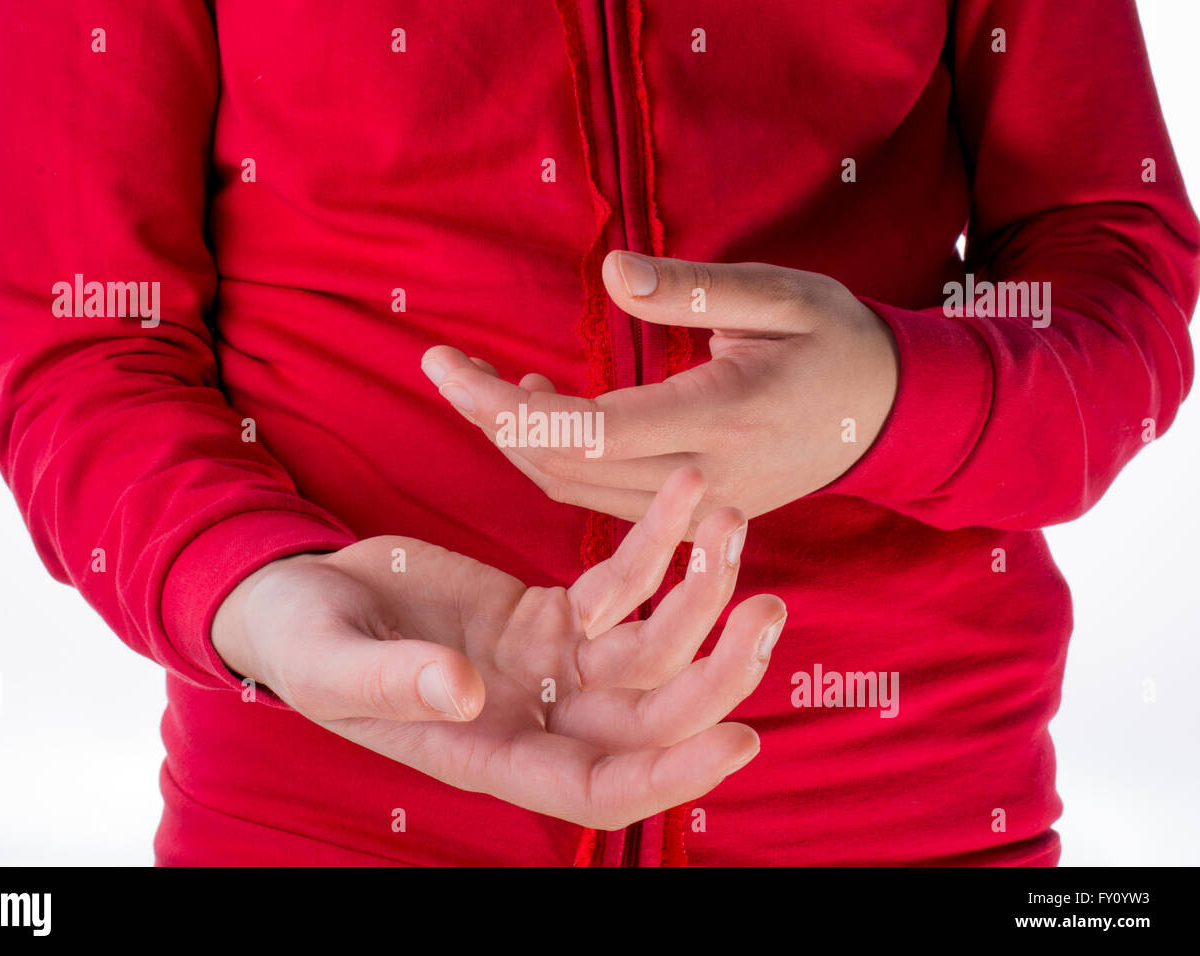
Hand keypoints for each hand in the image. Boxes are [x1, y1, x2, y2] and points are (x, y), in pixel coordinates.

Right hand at [211, 468, 786, 829]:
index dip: (671, 777)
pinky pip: (622, 587)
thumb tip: (468, 692)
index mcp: (492, 754)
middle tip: (768, 609)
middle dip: (717, 675)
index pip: (601, 790)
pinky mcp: (552, 611)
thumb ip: (395, 681)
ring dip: (701, 596)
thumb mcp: (331, 661)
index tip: (739, 738)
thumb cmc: (300, 644)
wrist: (298, 593)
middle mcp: (539, 718)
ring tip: (732, 527)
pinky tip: (685, 500)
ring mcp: (551, 664)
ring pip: (653, 648)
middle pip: (652, 719)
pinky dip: (656, 548)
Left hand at [421, 251, 897, 526]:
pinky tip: (541, 408)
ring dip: (517, 441)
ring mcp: (697, 510)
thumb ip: (694, 290)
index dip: (504, 405)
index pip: (588, 430)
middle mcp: (704, 480)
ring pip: (575, 491)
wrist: (894, 418)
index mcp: (723, 418)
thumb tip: (608, 276)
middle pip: (564, 466)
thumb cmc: (839, 341)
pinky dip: (555, 458)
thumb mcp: (783, 295)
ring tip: (483, 382)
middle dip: (489, 419)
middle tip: (442, 367)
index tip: (444, 365)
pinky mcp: (692, 518)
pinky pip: (601, 499)